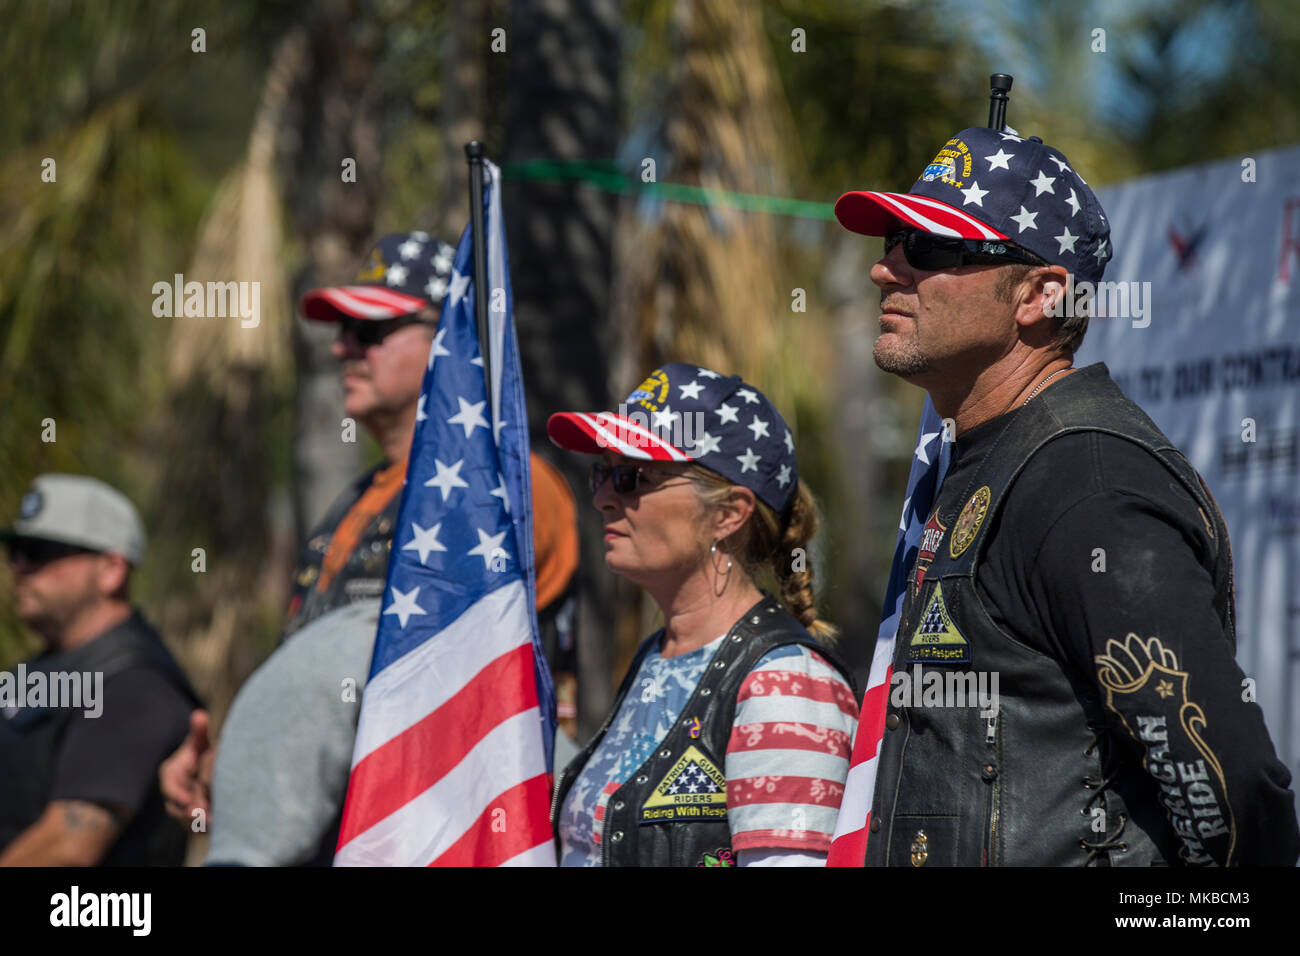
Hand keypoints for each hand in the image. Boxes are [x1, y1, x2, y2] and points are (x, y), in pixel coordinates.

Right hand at [159, 709, 215, 823]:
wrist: (212, 769)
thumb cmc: (204, 753)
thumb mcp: (201, 743)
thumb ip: (199, 732)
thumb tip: (199, 714)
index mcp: (172, 773)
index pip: (169, 785)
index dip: (177, 794)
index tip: (189, 799)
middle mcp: (173, 791)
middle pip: (177, 807)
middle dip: (191, 811)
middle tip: (206, 815)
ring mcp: (181, 806)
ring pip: (186, 819)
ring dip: (198, 822)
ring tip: (214, 822)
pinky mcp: (192, 818)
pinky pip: (194, 827)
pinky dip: (205, 827)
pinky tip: (218, 825)